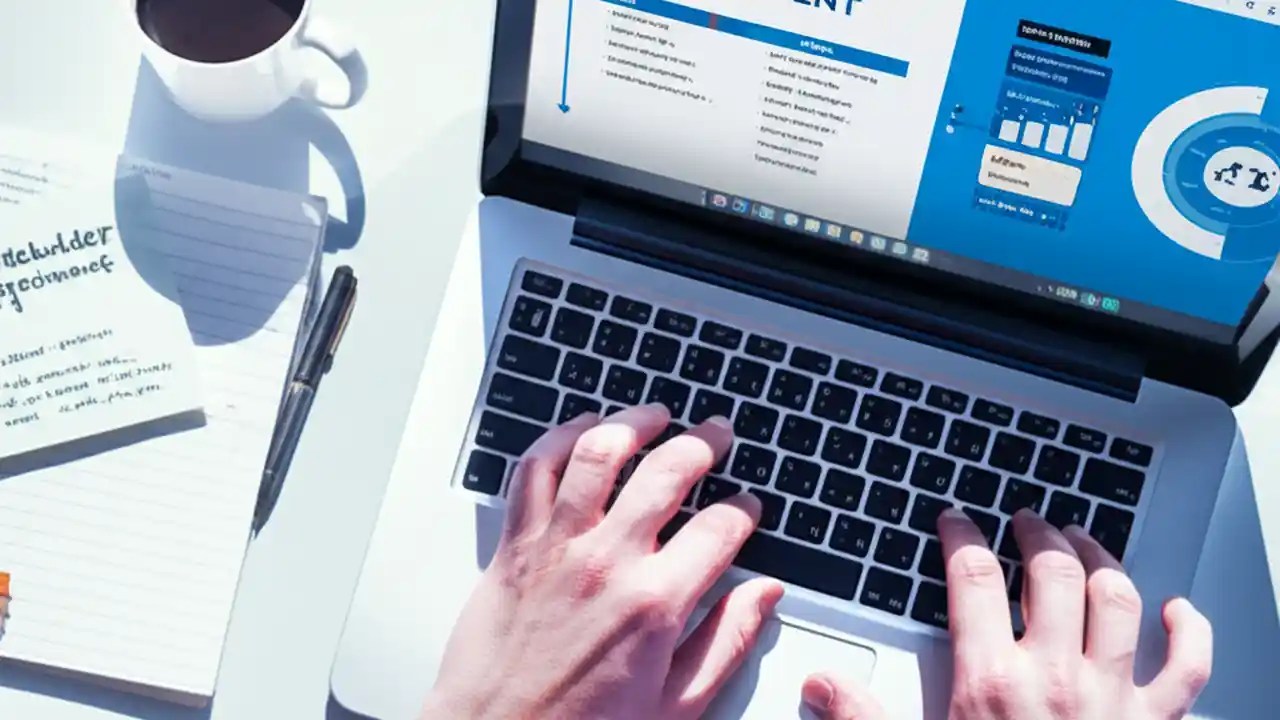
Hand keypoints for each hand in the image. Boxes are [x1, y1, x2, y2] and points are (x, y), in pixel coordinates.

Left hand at [422, 405, 783, 719]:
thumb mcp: (675, 707)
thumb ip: (725, 643)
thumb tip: (763, 596)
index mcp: (655, 605)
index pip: (719, 529)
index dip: (742, 510)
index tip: (746, 506)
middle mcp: (606, 563)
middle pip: (668, 471)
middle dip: (704, 444)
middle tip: (717, 434)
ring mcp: (556, 548)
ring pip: (599, 453)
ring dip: (634, 422)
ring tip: (655, 414)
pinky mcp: (515, 546)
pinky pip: (534, 470)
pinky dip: (558, 438)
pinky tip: (580, 429)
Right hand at [803, 509, 1212, 719]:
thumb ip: (864, 716)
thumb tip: (822, 685)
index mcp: (991, 681)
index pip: (974, 578)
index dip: (961, 537)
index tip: (955, 522)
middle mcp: (1056, 676)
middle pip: (1053, 573)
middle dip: (1037, 535)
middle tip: (1025, 522)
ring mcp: (1112, 695)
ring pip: (1117, 599)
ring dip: (1100, 559)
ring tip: (1083, 542)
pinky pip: (1187, 665)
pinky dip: (1189, 630)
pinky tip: (1177, 609)